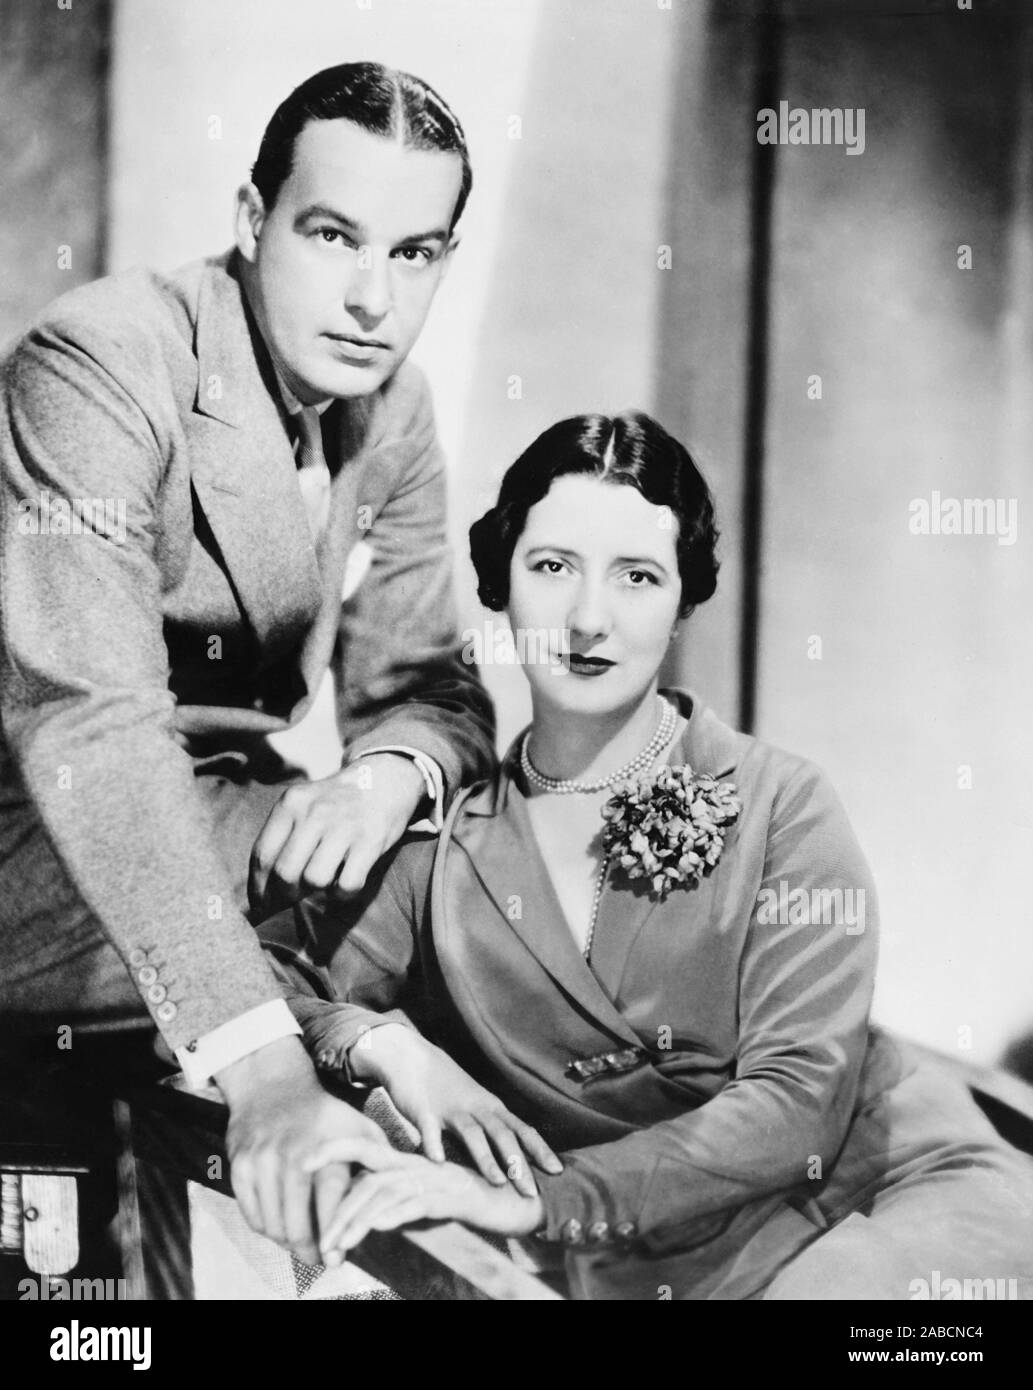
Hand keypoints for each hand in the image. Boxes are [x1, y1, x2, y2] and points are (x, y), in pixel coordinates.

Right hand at [217, 1035, 389, 1265]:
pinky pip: (251, 1214)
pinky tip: (279, 1229)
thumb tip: (409, 1185)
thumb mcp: (359, 1127)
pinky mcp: (240, 1166)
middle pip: (296, 1223)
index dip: (335, 1235)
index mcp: (327, 1148)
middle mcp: (293, 1155)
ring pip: (272, 1224)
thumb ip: (380, 1159)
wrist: (274, 1087)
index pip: (330, 1204)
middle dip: (308, 1250)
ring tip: (300, 1246)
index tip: (338, 1258)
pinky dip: (265, 1229)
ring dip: (286, 1243)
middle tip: (318, 1259)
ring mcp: (263, 1161)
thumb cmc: (325, 1114)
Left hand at [248, 754, 424, 920]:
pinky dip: (342, 893)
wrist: (383, 780)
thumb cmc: (335, 804)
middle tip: (291, 899)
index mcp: (291, 803)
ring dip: (316, 891)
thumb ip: (281, 840)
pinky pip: (347, 884)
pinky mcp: (371, 841)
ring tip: (322, 883)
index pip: (262, 855)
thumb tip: (258, 896)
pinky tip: (343, 883)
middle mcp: (315, 812)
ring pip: (315, 879)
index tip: (259, 906)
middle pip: (285, 873)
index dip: (257, 888)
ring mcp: (344, 826)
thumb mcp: (303, 806)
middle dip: (284, 895)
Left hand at [301, 1149, 545, 1262]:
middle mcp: (417, 1166)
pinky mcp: (452, 1197)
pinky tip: (376, 1227)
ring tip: (337, 1246)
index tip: (303, 1161)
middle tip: (318, 1243)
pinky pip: (416, 1203)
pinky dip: (394, 1214)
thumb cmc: (468, 1201)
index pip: (364, 1147)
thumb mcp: (427, 1199)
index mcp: (408, 1163)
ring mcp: (434, 1179)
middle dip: (338, 1211)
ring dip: (357, 1221)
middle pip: (367, 1180)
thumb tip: (367, 1218)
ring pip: (385, 1194)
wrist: (516, 1198)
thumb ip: (398, 1202)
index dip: (334, 1148)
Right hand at [350, 1024, 561, 1195]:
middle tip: (531, 1193)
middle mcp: (475, 1107)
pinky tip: (438, 1162)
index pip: (522, 1129)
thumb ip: (490, 1128)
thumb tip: (513, 1158)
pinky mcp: (423, 1110)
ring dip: (485, 1158)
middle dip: (518, 1164)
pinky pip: (430, 1130)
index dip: (540, 1150)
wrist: (412, 1056)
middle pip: (502, 1135)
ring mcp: (450, 1108)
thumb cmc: (447, 1087)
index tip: (557, 1172)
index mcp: (491, 1107)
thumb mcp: (474, 1104)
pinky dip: (434, 1145)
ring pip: (472, 1134)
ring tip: (497, 1183)